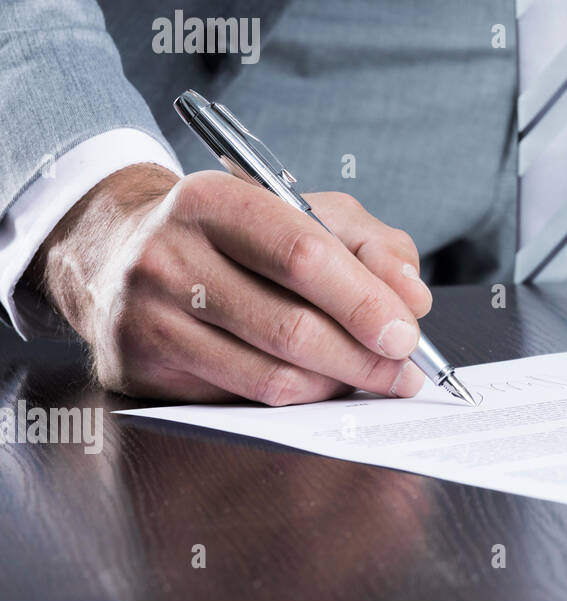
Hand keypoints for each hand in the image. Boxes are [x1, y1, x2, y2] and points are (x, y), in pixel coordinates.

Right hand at [28, 164, 434, 403]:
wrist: (120, 252)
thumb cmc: (236, 233)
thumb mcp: (305, 211)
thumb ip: (371, 245)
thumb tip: (413, 298)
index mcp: (213, 200)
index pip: (303, 255)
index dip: (364, 302)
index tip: (407, 333)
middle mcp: (169, 257)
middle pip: (290, 326)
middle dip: (364, 358)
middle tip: (405, 372)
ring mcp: (149, 317)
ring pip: (270, 376)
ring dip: (338, 386)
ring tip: (374, 380)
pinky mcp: (142, 368)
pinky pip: (243, 400)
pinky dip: (299, 400)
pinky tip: (323, 386)